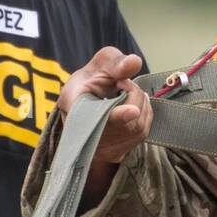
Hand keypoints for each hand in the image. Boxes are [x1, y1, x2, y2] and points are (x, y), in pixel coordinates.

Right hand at [58, 47, 153, 165]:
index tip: (133, 110)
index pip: (95, 117)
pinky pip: (140, 134)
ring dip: (140, 104)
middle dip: (133, 95)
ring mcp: (100, 148)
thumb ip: (115, 62)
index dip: (116, 115)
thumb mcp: (101, 63)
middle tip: (123, 82)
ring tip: (126, 92)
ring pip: (136, 127)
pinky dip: (143, 115)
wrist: (87, 101)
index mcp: (73, 106)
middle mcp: (83, 134)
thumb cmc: (93, 80)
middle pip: (123, 120)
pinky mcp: (115, 154)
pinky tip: (133, 106)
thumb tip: (134, 62)